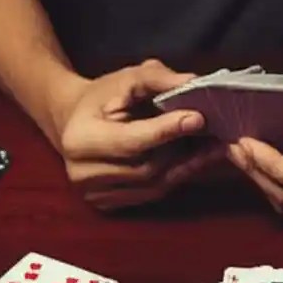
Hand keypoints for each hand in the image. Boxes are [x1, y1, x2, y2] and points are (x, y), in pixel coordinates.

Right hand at [48, 59, 216, 209]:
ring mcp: (92, 194)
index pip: (131, 142)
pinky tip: (190, 161)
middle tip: (207, 130)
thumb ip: (157, 78)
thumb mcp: (127, 78)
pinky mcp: (105, 204)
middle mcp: (81, 174)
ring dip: (183, 166)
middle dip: (178, 149)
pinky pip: (150, 195)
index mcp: (80, 139)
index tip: (198, 117)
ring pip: (152, 186)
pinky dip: (173, 178)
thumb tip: (193, 83)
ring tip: (207, 145)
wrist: (74, 121)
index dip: (166, 131)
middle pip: (145, 168)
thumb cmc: (103, 97)